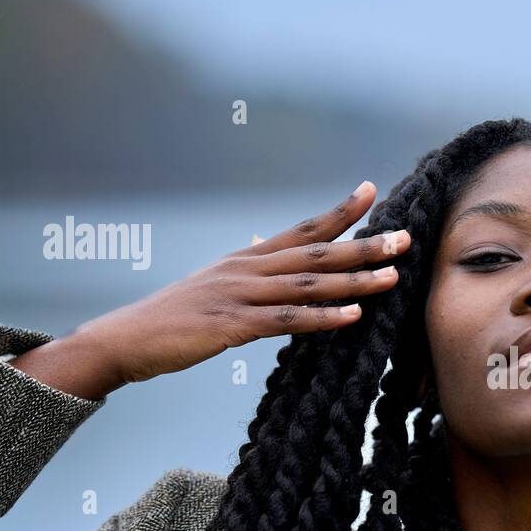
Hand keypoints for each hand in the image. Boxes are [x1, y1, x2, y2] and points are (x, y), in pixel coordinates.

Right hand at [10, 181, 409, 399]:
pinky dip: (322, 317)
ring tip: (393, 275)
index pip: (302, 229)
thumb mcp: (219, 293)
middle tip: (406, 236)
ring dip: (354, 280)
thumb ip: (255, 284)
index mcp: (246, 259)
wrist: (125, 341)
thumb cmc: (175, 323)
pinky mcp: (231, 326)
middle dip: (364, 244)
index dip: (339, 211)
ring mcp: (239, 295)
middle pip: (316, 252)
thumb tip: (286, 279)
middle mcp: (247, 269)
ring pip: (308, 283)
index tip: (372, 190)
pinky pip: (286, 320)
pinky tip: (352, 316)